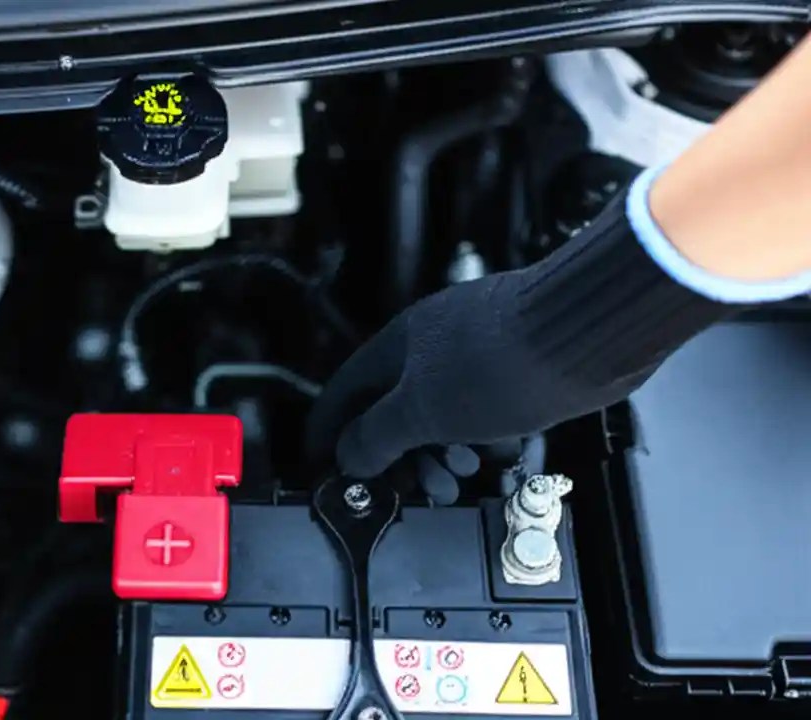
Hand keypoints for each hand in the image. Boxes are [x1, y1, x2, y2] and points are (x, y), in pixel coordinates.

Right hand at [306, 193, 732, 477]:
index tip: (323, 467)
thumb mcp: (422, 412)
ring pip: (444, 416)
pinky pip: (485, 413)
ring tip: (464, 477)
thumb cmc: (503, 360)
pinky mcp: (517, 366)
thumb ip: (377, 436)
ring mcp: (476, 354)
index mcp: (397, 345)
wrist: (588, 333)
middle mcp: (432, 345)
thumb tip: (348, 456)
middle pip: (396, 411)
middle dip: (403, 458)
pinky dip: (486, 439)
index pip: (343, 393)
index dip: (328, 434)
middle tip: (417, 490)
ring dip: (447, 453)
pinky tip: (500, 455)